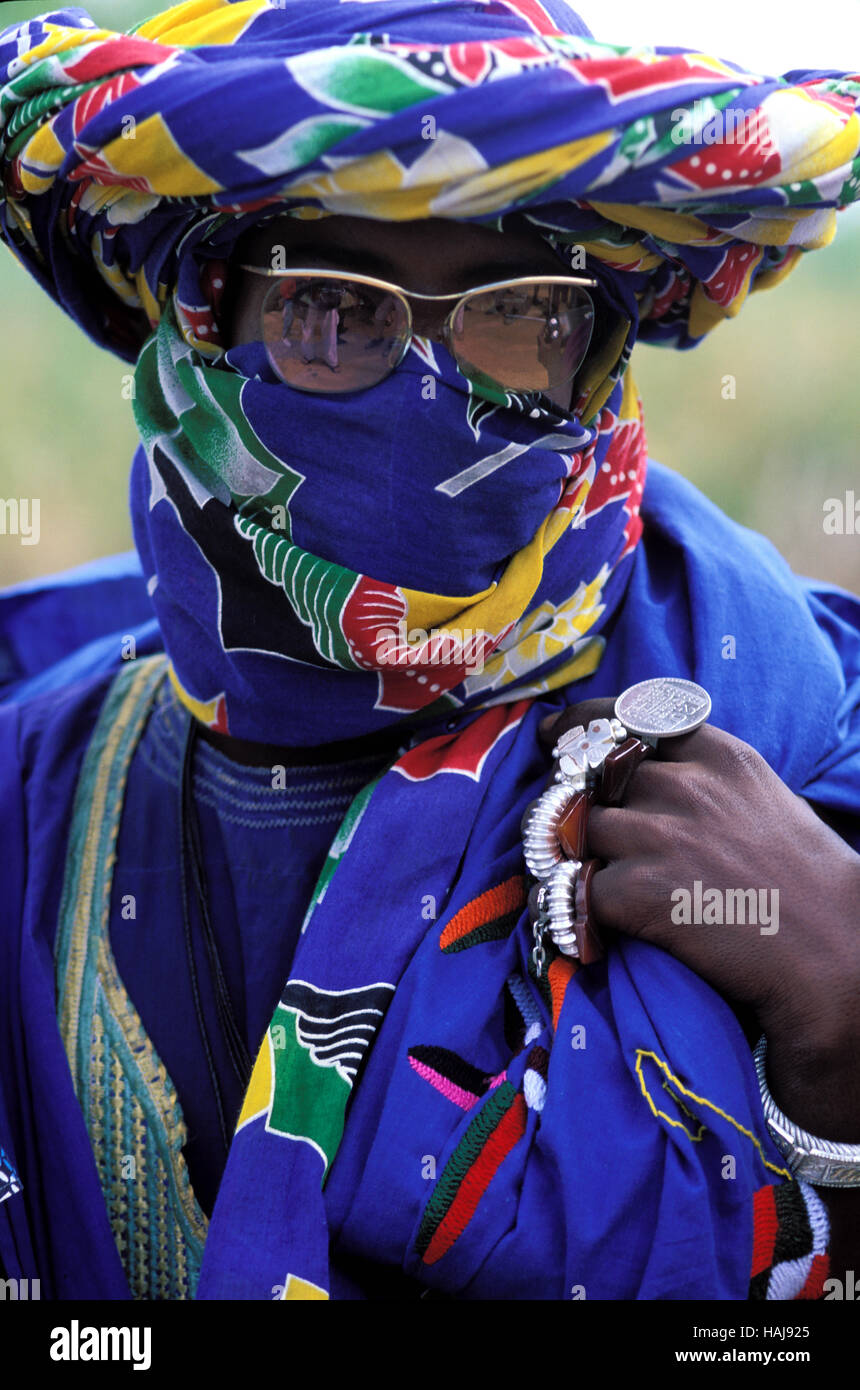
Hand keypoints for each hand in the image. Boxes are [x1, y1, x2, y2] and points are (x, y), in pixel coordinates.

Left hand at [537, 698, 859, 1137]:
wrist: (831, 953)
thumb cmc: (806, 886)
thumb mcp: (762, 801)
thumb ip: (704, 778)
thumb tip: (641, 776)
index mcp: (718, 757)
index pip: (625, 717)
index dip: (580, 725)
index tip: (553, 734)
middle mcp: (683, 786)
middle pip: (589, 776)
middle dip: (571, 799)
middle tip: (565, 824)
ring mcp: (657, 836)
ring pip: (574, 827)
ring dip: (572, 852)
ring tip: (584, 878)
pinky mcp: (636, 890)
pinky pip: (574, 884)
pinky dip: (576, 901)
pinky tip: (593, 917)